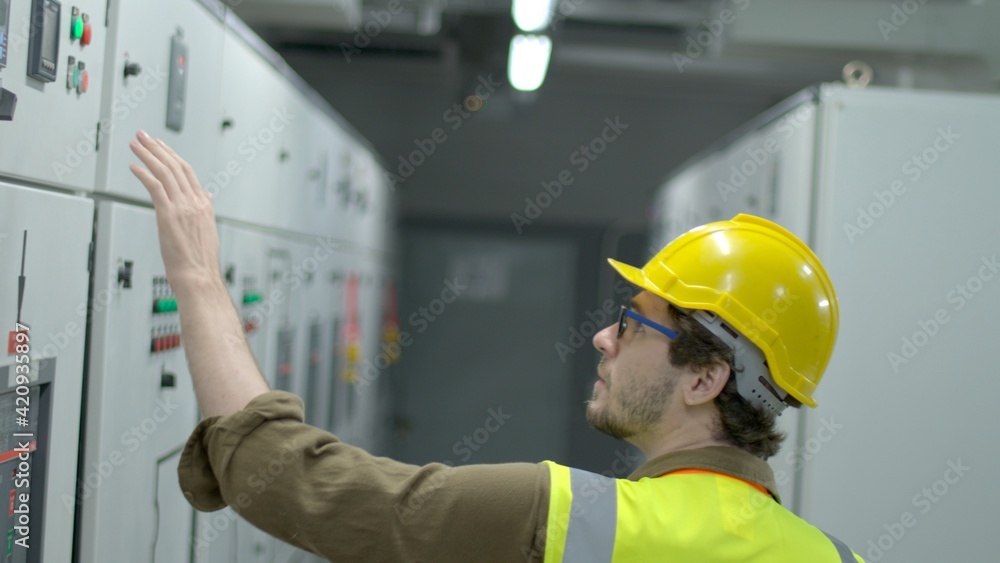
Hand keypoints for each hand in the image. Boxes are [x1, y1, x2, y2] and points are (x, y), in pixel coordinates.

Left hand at [128, 130, 221, 290]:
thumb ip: (205, 210)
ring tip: (135, 144)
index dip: (172, 155)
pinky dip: (143, 174)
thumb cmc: (200, 261)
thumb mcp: (207, 230)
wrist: (199, 276)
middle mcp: (194, 202)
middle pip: (175, 166)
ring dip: (148, 155)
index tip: (161, 145)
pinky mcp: (168, 215)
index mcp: (203, 205)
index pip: (187, 172)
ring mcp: (182, 207)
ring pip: (164, 172)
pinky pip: (155, 187)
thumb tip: (206, 196)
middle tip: (144, 136)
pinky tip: (134, 167)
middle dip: (157, 148)